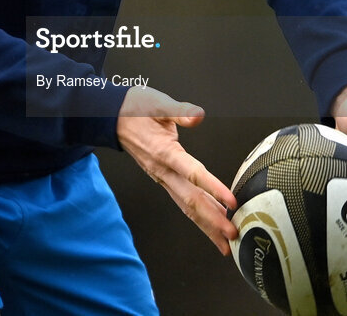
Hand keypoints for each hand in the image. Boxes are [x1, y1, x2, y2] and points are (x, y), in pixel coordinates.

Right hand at [117, 85, 236, 254]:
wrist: (113, 117)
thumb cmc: (136, 109)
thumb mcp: (158, 104)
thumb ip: (180, 111)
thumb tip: (197, 116)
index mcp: (164, 151)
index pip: (192, 173)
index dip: (213, 188)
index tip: (231, 201)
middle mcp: (162, 170)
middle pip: (190, 200)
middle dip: (213, 220)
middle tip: (233, 234)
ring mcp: (161, 177)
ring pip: (186, 206)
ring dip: (206, 225)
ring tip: (225, 242)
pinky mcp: (163, 179)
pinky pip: (182, 202)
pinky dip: (197, 217)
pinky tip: (210, 224)